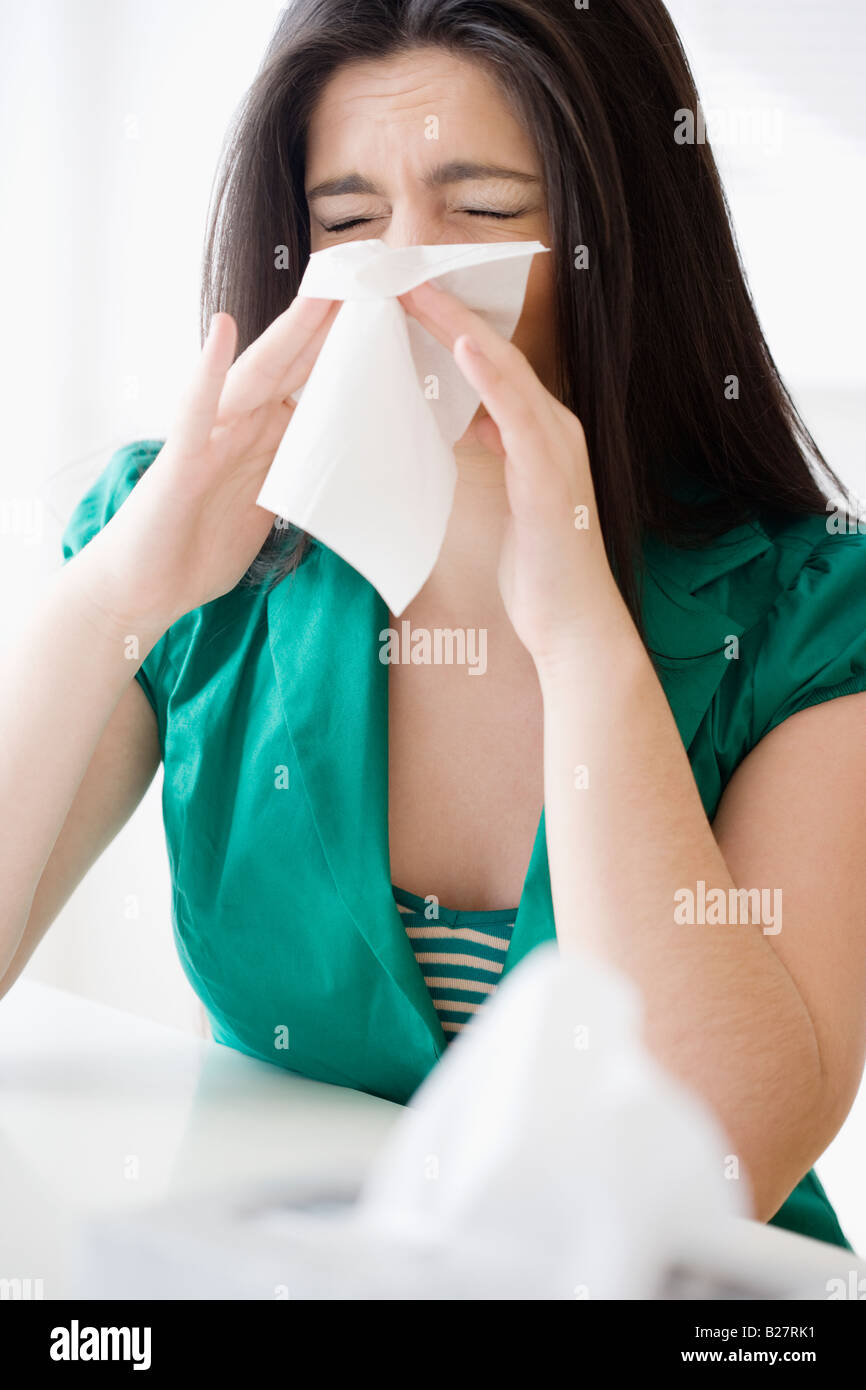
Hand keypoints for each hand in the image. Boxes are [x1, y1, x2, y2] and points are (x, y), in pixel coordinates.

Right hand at [76, 296, 339, 639]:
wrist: (145, 589)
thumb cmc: (200, 548)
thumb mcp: (269, 510)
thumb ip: (300, 481)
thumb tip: (347, 470)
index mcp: (263, 438)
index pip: (311, 387)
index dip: (346, 355)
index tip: (387, 321)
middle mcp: (238, 427)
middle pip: (290, 368)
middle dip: (328, 329)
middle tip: (368, 284)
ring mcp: (210, 438)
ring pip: (253, 376)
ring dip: (285, 335)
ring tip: (319, 295)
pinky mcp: (181, 460)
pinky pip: (196, 409)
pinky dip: (209, 370)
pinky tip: (222, 330)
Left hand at [399, 280, 623, 672]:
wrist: (573, 625)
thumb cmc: (537, 571)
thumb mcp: (505, 497)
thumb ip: (489, 453)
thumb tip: (459, 418)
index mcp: (537, 432)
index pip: (487, 364)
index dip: (446, 325)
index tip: (403, 295)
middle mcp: (553, 428)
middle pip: (495, 352)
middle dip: (447, 309)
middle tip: (398, 271)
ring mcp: (555, 448)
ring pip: (505, 370)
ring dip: (458, 326)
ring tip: (415, 288)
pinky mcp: (549, 477)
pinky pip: (517, 414)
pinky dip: (490, 376)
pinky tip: (462, 345)